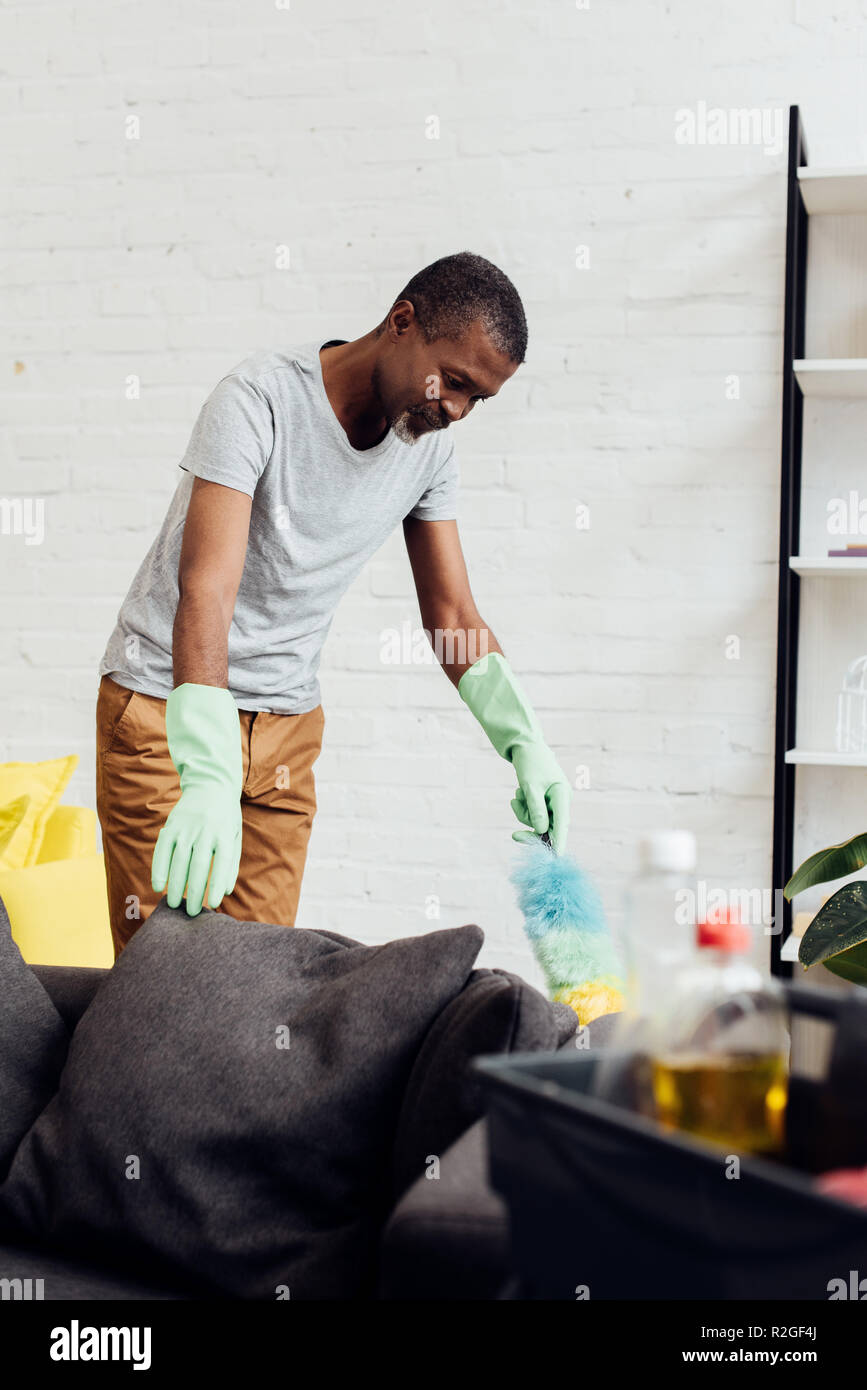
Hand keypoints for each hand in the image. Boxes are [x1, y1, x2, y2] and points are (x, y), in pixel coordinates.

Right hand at [151, 787, 241, 915]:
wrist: (210, 785)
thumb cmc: (226, 818)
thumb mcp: (235, 836)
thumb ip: (230, 863)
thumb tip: (224, 891)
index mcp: (225, 833)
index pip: (221, 863)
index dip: (216, 884)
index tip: (213, 905)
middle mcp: (205, 829)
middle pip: (198, 865)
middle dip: (194, 891)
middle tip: (191, 912)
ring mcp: (186, 827)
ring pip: (178, 860)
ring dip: (175, 885)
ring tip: (174, 903)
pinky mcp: (171, 825)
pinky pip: (162, 850)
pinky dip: (159, 869)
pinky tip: (158, 886)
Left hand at [509, 742, 570, 854]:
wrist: (525, 747)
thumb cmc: (530, 763)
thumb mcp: (530, 785)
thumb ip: (536, 808)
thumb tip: (541, 830)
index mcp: (562, 795)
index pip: (562, 824)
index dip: (559, 842)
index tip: (556, 858)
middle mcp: (560, 801)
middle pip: (549, 827)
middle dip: (531, 829)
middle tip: (514, 836)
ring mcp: (552, 802)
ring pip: (537, 821)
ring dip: (523, 813)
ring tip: (516, 796)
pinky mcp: (543, 802)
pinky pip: (532, 814)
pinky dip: (522, 808)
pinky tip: (518, 795)